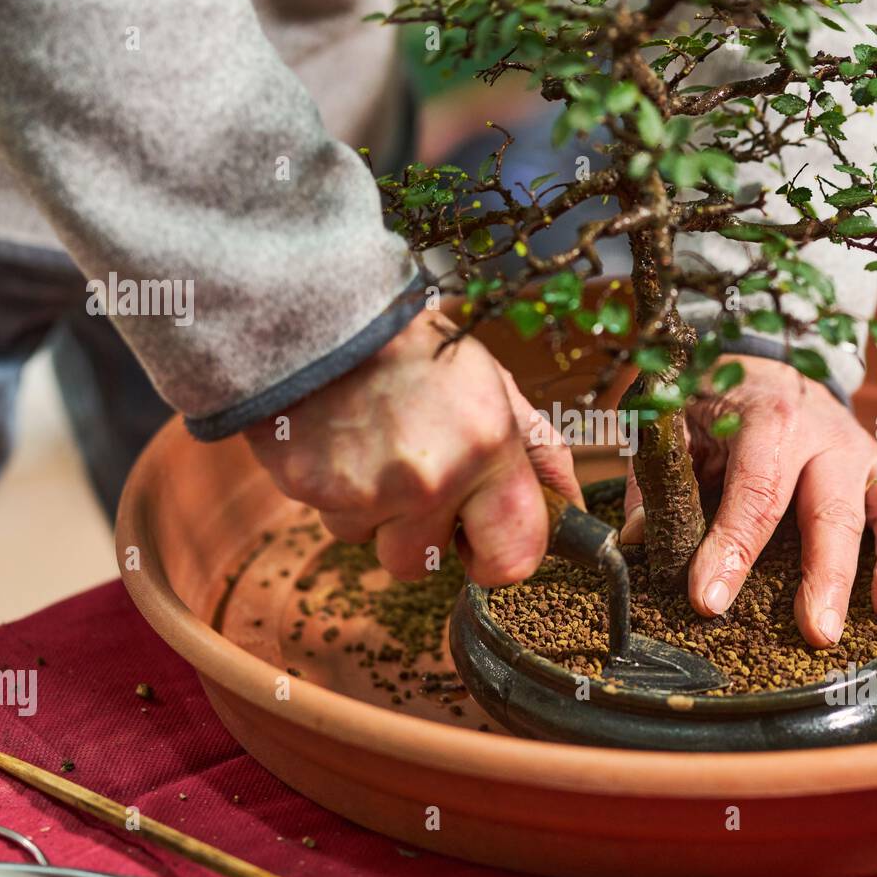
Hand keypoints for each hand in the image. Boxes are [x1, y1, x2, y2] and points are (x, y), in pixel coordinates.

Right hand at [244, 309, 582, 584]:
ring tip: (372, 446)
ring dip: (373, 511)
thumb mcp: (493, 384)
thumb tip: (568, 506)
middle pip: (423, 565)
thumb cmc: (413, 348)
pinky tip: (341, 441)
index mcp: (487, 446)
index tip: (481, 540)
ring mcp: (365, 488)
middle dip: (419, 533)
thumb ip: (536, 450)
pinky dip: (335, 490)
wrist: (318, 310)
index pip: (513, 559)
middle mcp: (430, 477)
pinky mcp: (308, 488)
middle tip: (414, 476)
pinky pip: (331, 519)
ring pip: (372, 542)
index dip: (497, 557)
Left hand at [620, 354, 876, 646]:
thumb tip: (636, 544)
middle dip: (827, 573)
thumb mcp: (675, 428)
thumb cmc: (714, 404)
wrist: (766, 359)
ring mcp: (868, 457)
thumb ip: (658, 483)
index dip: (732, 547)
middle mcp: (828, 436)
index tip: (709, 600)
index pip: (753, 489)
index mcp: (768, 419)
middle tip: (817, 633)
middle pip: (833, 508)